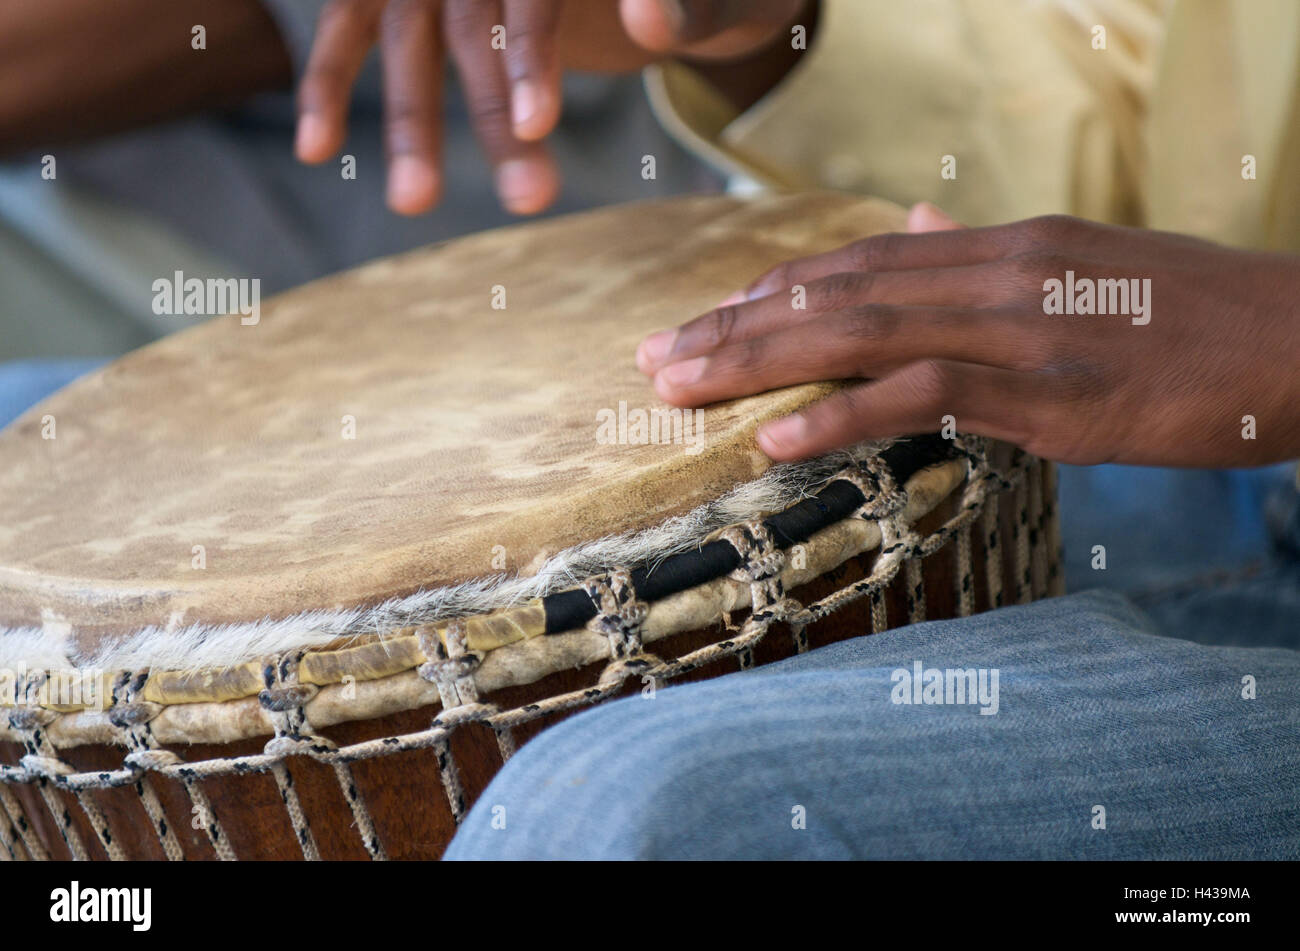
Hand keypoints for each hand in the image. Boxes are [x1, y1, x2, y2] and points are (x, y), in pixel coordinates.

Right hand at [293, 0, 808, 215]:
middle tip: (528, 200)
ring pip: (412, 35)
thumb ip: (684, 0)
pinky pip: (355, 29)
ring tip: (415, 206)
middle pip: (473, 19)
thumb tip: (648, 18)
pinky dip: (332, 83)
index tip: (537, 125)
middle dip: (490, 113)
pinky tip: (318, 150)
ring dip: (414, 124)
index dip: (530, 52)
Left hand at [638, 204, 1299, 467]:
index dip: (772, 292)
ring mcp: (1021, 327)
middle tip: (656, 356)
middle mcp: (997, 270)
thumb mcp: (1082, 265)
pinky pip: (924, 396)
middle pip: (837, 292)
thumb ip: (987, 255)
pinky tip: (774, 433)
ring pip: (861, 332)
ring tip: (679, 389)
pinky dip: (842, 412)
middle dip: (735, 326)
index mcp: (1001, 244)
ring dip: (759, 362)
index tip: (705, 320)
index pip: (858, 261)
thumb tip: (921, 227)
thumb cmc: (1191, 314)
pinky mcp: (1049, 389)